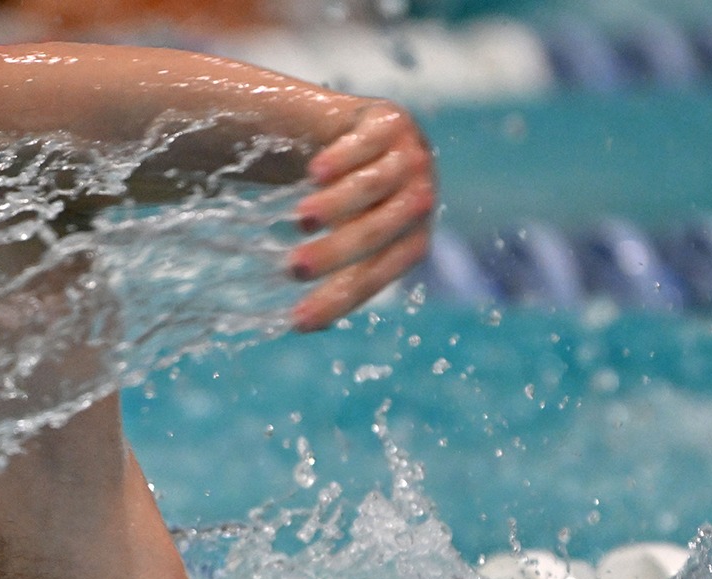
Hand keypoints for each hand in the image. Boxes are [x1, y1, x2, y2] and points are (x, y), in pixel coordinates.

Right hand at [287, 103, 434, 331]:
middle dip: (336, 253)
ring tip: (300, 220)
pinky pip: (369, 142)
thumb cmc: (343, 199)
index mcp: (413, 235)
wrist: (348, 132)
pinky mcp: (390, 119)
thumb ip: (336, 274)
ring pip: (376, 185)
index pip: (381, 272)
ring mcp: (410, 154)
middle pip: (380, 230)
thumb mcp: (343, 237)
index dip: (342, 298)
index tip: (298, 319)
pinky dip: (344, 159)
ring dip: (339, 205)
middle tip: (292, 270)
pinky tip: (314, 172)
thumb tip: (310, 326)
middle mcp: (419, 196)